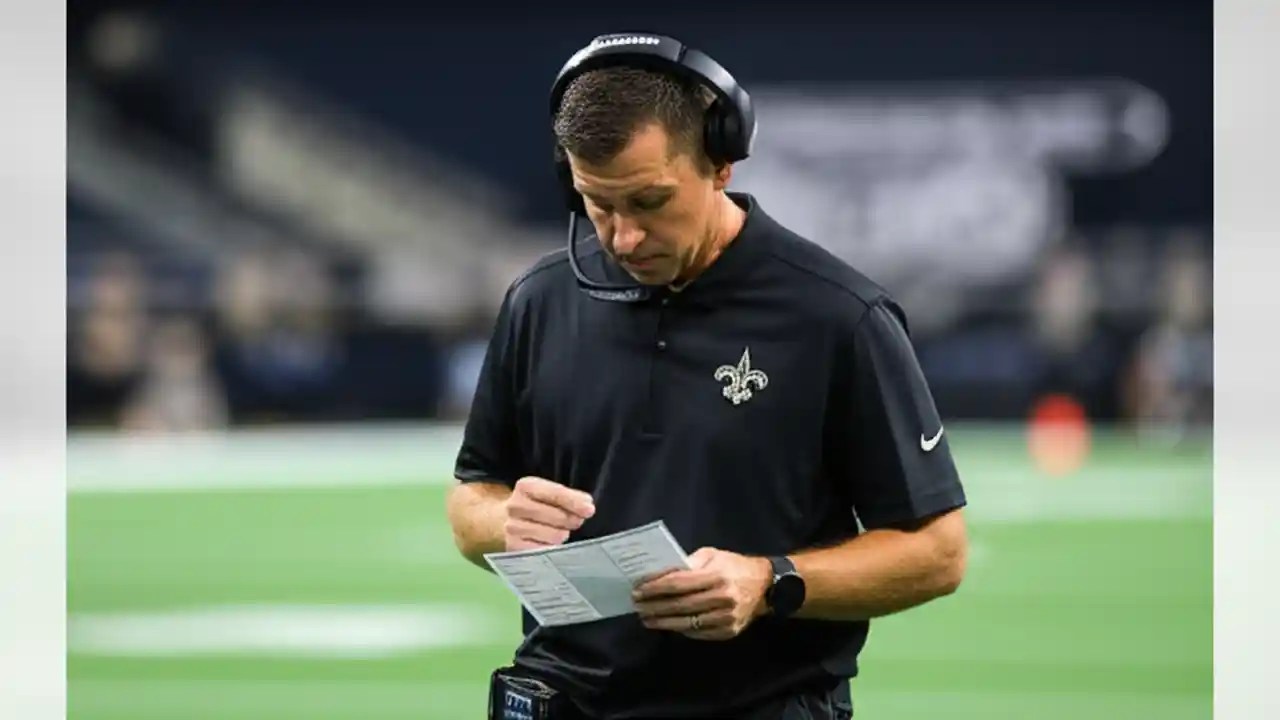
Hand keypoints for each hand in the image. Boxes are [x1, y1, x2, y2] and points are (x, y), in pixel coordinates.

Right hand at [502, 477, 595, 551]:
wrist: (501, 521)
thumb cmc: (535, 505)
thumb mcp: (548, 493)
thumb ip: (570, 496)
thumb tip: (587, 505)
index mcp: (525, 486)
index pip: (555, 494)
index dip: (574, 502)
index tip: (590, 510)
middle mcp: (515, 506)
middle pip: (558, 517)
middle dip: (572, 520)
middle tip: (575, 521)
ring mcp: (513, 528)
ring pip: (556, 535)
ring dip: (563, 534)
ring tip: (558, 531)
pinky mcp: (515, 548)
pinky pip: (547, 551)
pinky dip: (553, 548)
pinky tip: (549, 542)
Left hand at [632, 547, 772, 640]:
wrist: (765, 586)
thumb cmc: (734, 566)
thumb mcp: (713, 555)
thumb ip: (689, 563)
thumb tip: (662, 574)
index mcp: (716, 576)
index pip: (678, 583)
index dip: (655, 587)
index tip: (638, 589)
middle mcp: (722, 598)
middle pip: (680, 605)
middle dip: (654, 606)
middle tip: (637, 606)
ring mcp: (726, 618)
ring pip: (687, 623)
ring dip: (663, 622)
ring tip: (647, 619)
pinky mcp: (728, 631)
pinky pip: (699, 633)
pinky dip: (681, 630)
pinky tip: (669, 625)